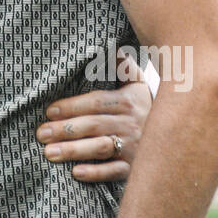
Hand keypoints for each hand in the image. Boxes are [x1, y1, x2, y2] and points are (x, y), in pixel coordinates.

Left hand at [36, 50, 151, 181]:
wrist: (177, 137)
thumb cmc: (145, 108)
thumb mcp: (137, 84)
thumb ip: (122, 66)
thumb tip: (110, 45)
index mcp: (128, 101)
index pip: (96, 102)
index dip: (72, 106)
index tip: (49, 111)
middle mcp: (131, 124)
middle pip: (93, 125)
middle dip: (65, 130)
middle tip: (40, 134)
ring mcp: (134, 148)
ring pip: (101, 148)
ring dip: (74, 151)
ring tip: (49, 153)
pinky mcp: (135, 168)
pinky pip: (115, 172)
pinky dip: (96, 173)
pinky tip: (76, 173)